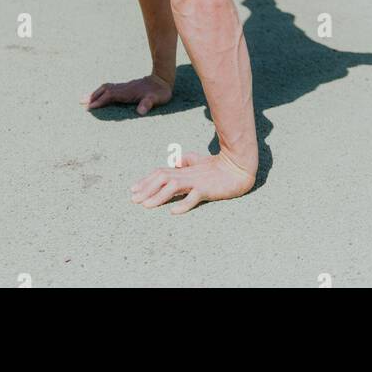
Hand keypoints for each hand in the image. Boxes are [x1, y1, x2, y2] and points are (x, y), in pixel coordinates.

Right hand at [81, 73, 172, 116]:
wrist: (162, 79)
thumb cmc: (160, 92)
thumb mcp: (156, 99)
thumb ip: (148, 104)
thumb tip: (140, 111)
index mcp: (128, 92)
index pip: (110, 96)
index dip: (100, 101)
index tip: (90, 108)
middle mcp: (123, 88)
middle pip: (104, 90)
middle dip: (93, 97)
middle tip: (81, 103)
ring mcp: (124, 87)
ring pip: (106, 88)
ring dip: (95, 93)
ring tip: (84, 99)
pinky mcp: (125, 88)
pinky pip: (110, 89)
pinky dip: (101, 92)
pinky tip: (99, 96)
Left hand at [131, 151, 255, 213]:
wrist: (238, 168)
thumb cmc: (218, 167)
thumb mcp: (199, 162)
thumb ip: (186, 161)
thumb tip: (175, 160)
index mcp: (184, 169)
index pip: (160, 172)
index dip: (146, 180)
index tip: (133, 189)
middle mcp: (187, 174)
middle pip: (162, 178)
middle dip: (146, 188)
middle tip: (133, 199)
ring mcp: (197, 181)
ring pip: (174, 186)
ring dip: (158, 196)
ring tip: (146, 206)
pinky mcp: (207, 189)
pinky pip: (194, 197)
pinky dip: (183, 203)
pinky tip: (173, 211)